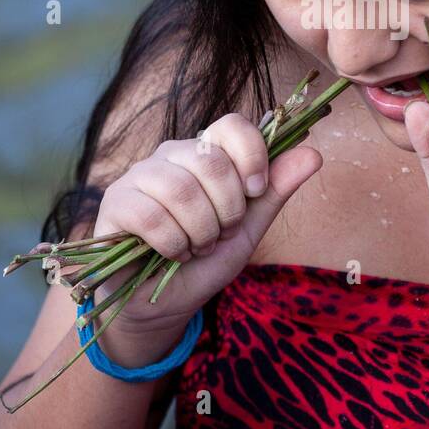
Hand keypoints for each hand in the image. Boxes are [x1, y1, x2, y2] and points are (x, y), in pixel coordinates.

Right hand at [89, 112, 321, 335]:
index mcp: (205, 153)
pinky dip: (173, 244)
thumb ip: (275, 191)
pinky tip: (172, 254)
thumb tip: (313, 153)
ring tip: (196, 248)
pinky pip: (151, 216)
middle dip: (227, 210)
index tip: (256, 191)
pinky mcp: (115, 204)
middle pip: (211, 161)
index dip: (251, 156)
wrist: (164, 304)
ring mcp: (138, 176)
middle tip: (220, 234)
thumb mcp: (248, 229)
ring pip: (181, 189)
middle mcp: (170, 155)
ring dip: (200, 231)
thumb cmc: (204, 261)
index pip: (231, 125)